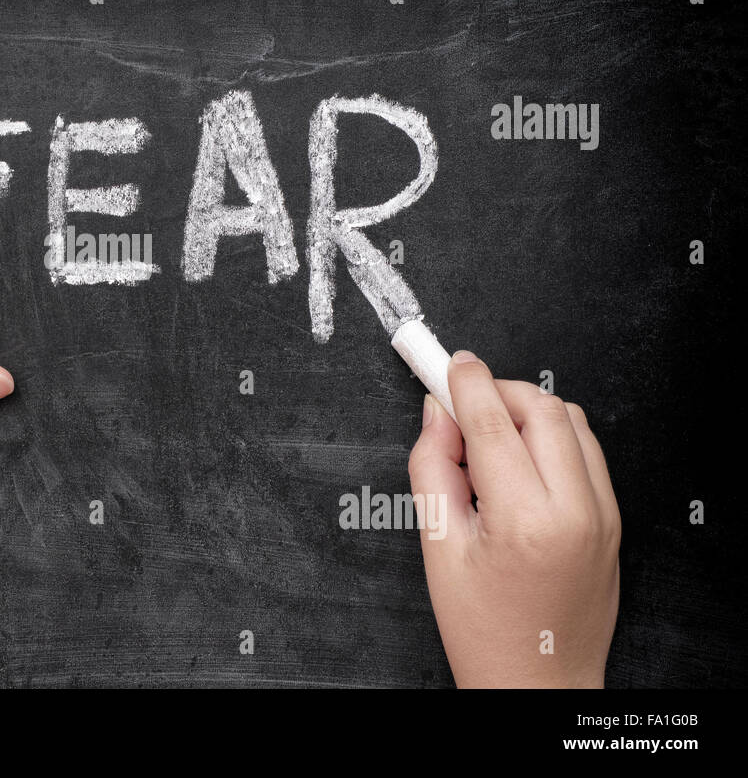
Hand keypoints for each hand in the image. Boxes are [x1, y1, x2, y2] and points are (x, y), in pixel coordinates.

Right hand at [407, 352, 619, 687]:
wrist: (538, 682)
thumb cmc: (484, 631)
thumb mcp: (438, 548)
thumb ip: (432, 469)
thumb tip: (437, 414)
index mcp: (525, 521)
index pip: (494, 421)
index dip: (465, 383)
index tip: (445, 362)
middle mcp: (576, 511)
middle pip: (541, 407)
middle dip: (497, 390)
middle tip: (458, 404)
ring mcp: (603, 514)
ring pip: (570, 420)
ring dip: (526, 409)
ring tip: (486, 438)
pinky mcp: (613, 519)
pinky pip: (586, 449)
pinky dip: (551, 435)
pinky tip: (518, 459)